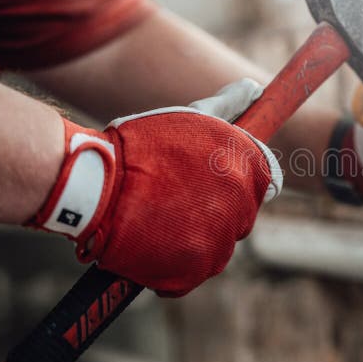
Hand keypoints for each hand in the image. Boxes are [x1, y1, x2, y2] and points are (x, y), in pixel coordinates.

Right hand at [28, 79, 281, 295]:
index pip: (266, 184)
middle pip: (239, 216)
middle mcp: (243, 211)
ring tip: (160, 216)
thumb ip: (228, 105)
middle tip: (177, 194)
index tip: (216, 180)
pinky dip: (174, 264)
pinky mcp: (193, 273)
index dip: (242, 181)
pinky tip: (152, 243)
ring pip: (217, 246)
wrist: (96, 184)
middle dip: (215, 207)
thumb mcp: (191, 117)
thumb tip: (253, 88)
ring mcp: (219, 246)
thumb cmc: (145, 144)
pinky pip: (192, 272)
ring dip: (195, 236)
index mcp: (250, 173)